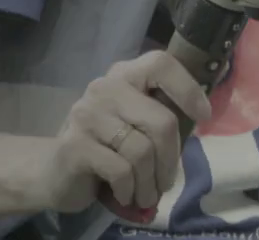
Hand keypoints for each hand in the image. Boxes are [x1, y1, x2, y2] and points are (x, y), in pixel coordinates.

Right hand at [31, 51, 212, 214]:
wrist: (54, 171)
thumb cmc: (107, 144)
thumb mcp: (137, 121)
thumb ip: (162, 112)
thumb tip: (203, 117)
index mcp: (125, 74)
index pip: (161, 64)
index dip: (188, 89)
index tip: (204, 115)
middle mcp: (104, 88)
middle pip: (160, 121)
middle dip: (171, 158)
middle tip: (169, 180)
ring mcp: (86, 115)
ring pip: (142, 150)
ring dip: (151, 181)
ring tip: (149, 194)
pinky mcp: (75, 146)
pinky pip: (121, 170)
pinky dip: (131, 188)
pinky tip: (128, 194)